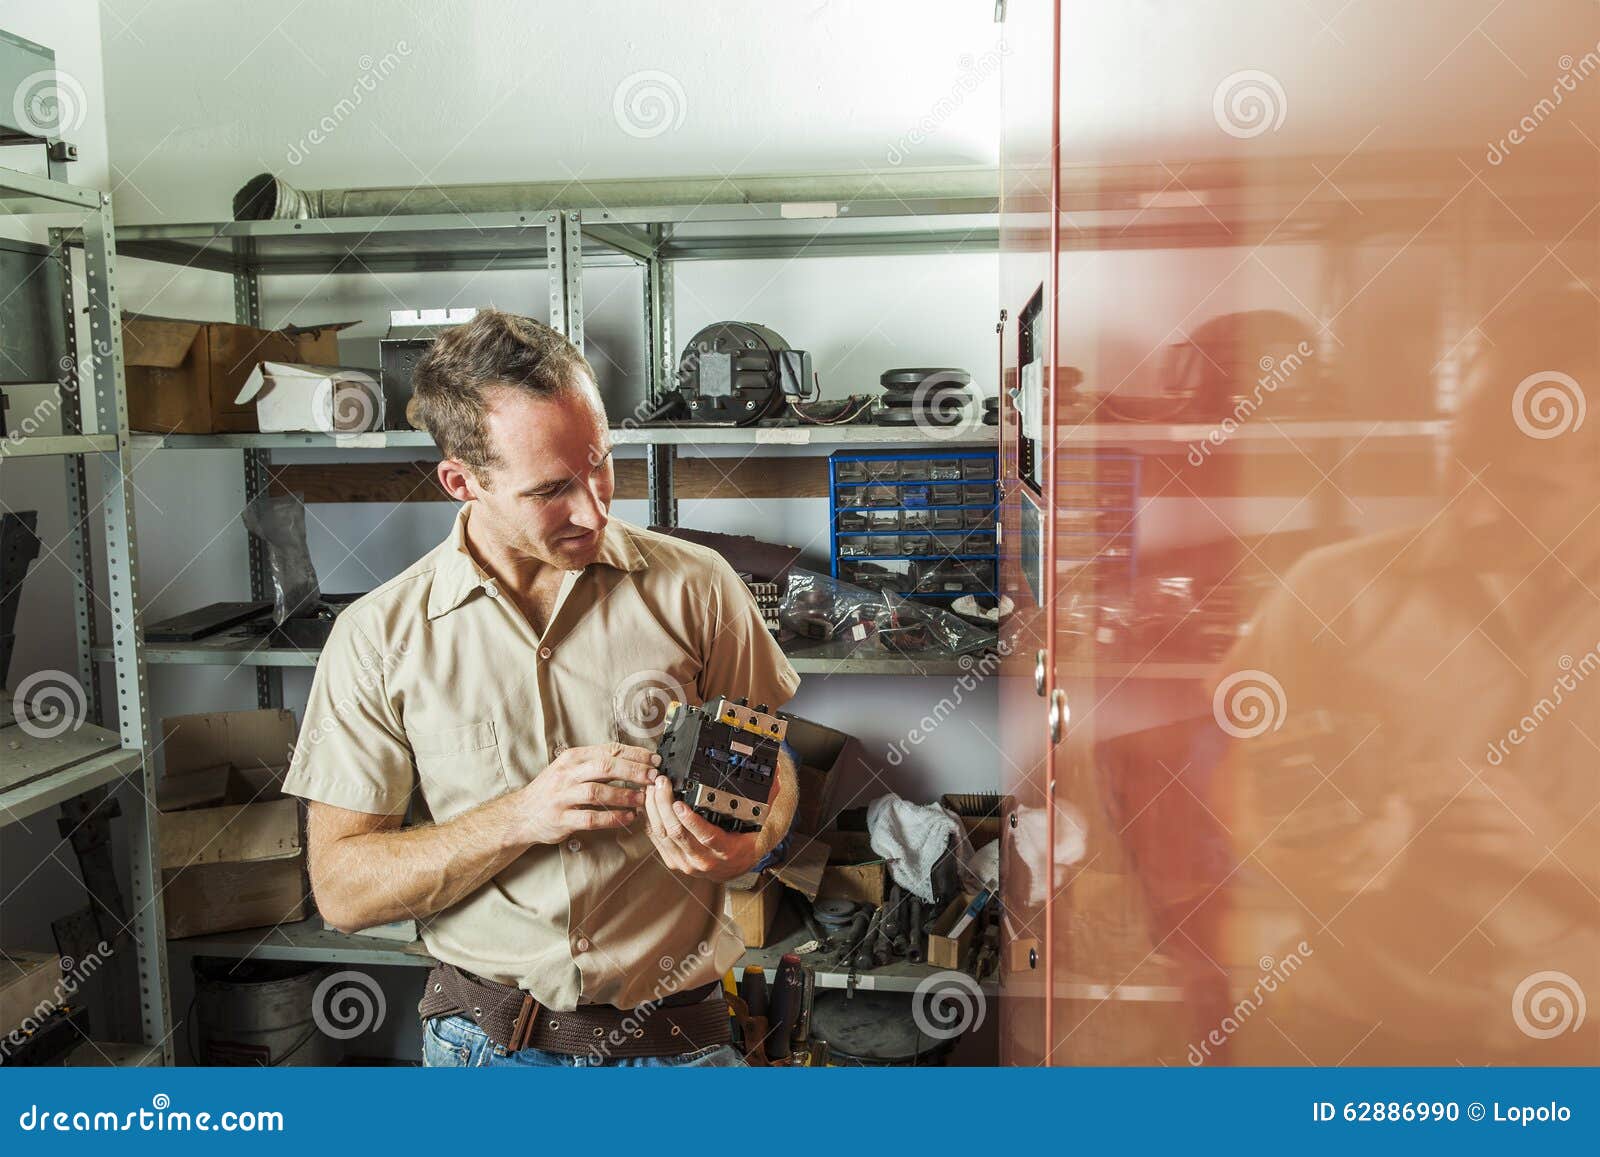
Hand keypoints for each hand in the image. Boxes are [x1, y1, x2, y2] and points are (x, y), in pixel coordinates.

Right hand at [509, 742, 657, 845]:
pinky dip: (612, 818)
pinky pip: (591, 818)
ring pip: (597, 791)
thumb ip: (597, 764)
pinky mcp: (561, 819)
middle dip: (633, 770)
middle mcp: (567, 774)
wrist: (521, 814)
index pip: (608, 750)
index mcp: (572, 758)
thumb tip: (635, 760)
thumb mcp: (570, 769)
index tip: (654, 759)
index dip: (635, 754)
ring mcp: (562, 797)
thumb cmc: (552, 790)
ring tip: (643, 799)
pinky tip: (627, 818)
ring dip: (624, 795)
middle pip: (605, 766)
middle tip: (653, 777)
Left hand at [642, 776, 763, 881]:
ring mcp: (686, 864)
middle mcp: (703, 860)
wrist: (734, 868)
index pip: (706, 837)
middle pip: (677, 833)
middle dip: (665, 806)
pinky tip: (649, 803)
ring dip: (654, 810)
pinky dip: (650, 820)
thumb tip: (776, 773)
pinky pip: (657, 841)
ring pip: (664, 836)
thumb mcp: (760, 824)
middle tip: (662, 784)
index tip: (680, 803)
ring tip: (653, 788)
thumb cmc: (744, 843)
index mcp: (725, 851)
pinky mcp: (673, 862)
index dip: (691, 821)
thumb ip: (768, 798)